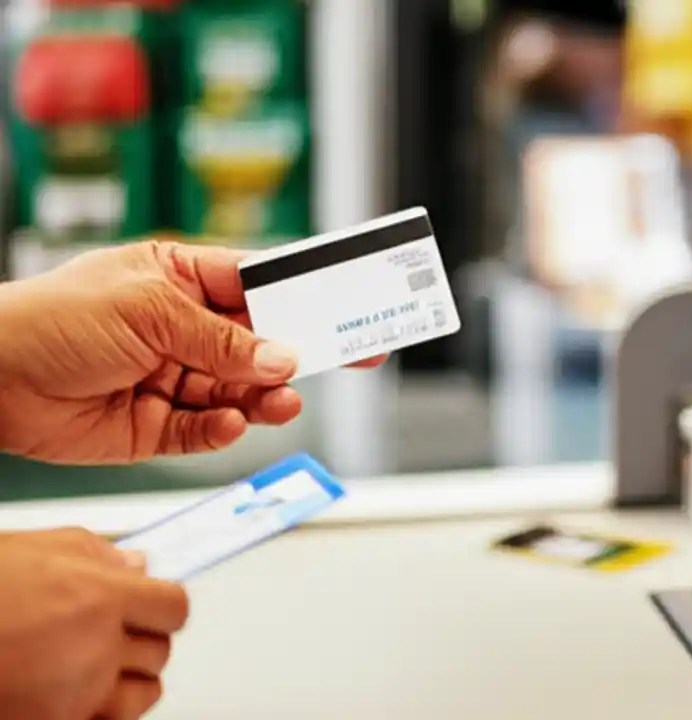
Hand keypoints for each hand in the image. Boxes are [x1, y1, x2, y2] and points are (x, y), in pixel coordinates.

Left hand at [0, 240, 382, 464]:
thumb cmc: (51, 318)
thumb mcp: (148, 311)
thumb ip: (221, 340)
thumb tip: (282, 358)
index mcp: (183, 280)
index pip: (262, 284)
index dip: (310, 294)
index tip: (353, 303)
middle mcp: (184, 328)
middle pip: (263, 341)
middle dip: (305, 352)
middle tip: (354, 358)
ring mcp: (174, 377)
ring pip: (244, 392)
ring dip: (267, 398)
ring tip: (282, 402)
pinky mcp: (159, 425)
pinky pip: (210, 429)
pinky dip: (226, 429)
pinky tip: (230, 423)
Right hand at [0, 528, 188, 719]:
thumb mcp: (34, 549)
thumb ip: (95, 553)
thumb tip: (135, 565)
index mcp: (98, 596)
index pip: (173, 607)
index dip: (162, 605)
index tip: (150, 603)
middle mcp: (95, 647)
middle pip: (160, 650)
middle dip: (142, 638)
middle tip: (114, 629)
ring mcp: (76, 692)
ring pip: (143, 693)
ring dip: (129, 679)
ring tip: (99, 664)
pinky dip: (102, 710)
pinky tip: (80, 692)